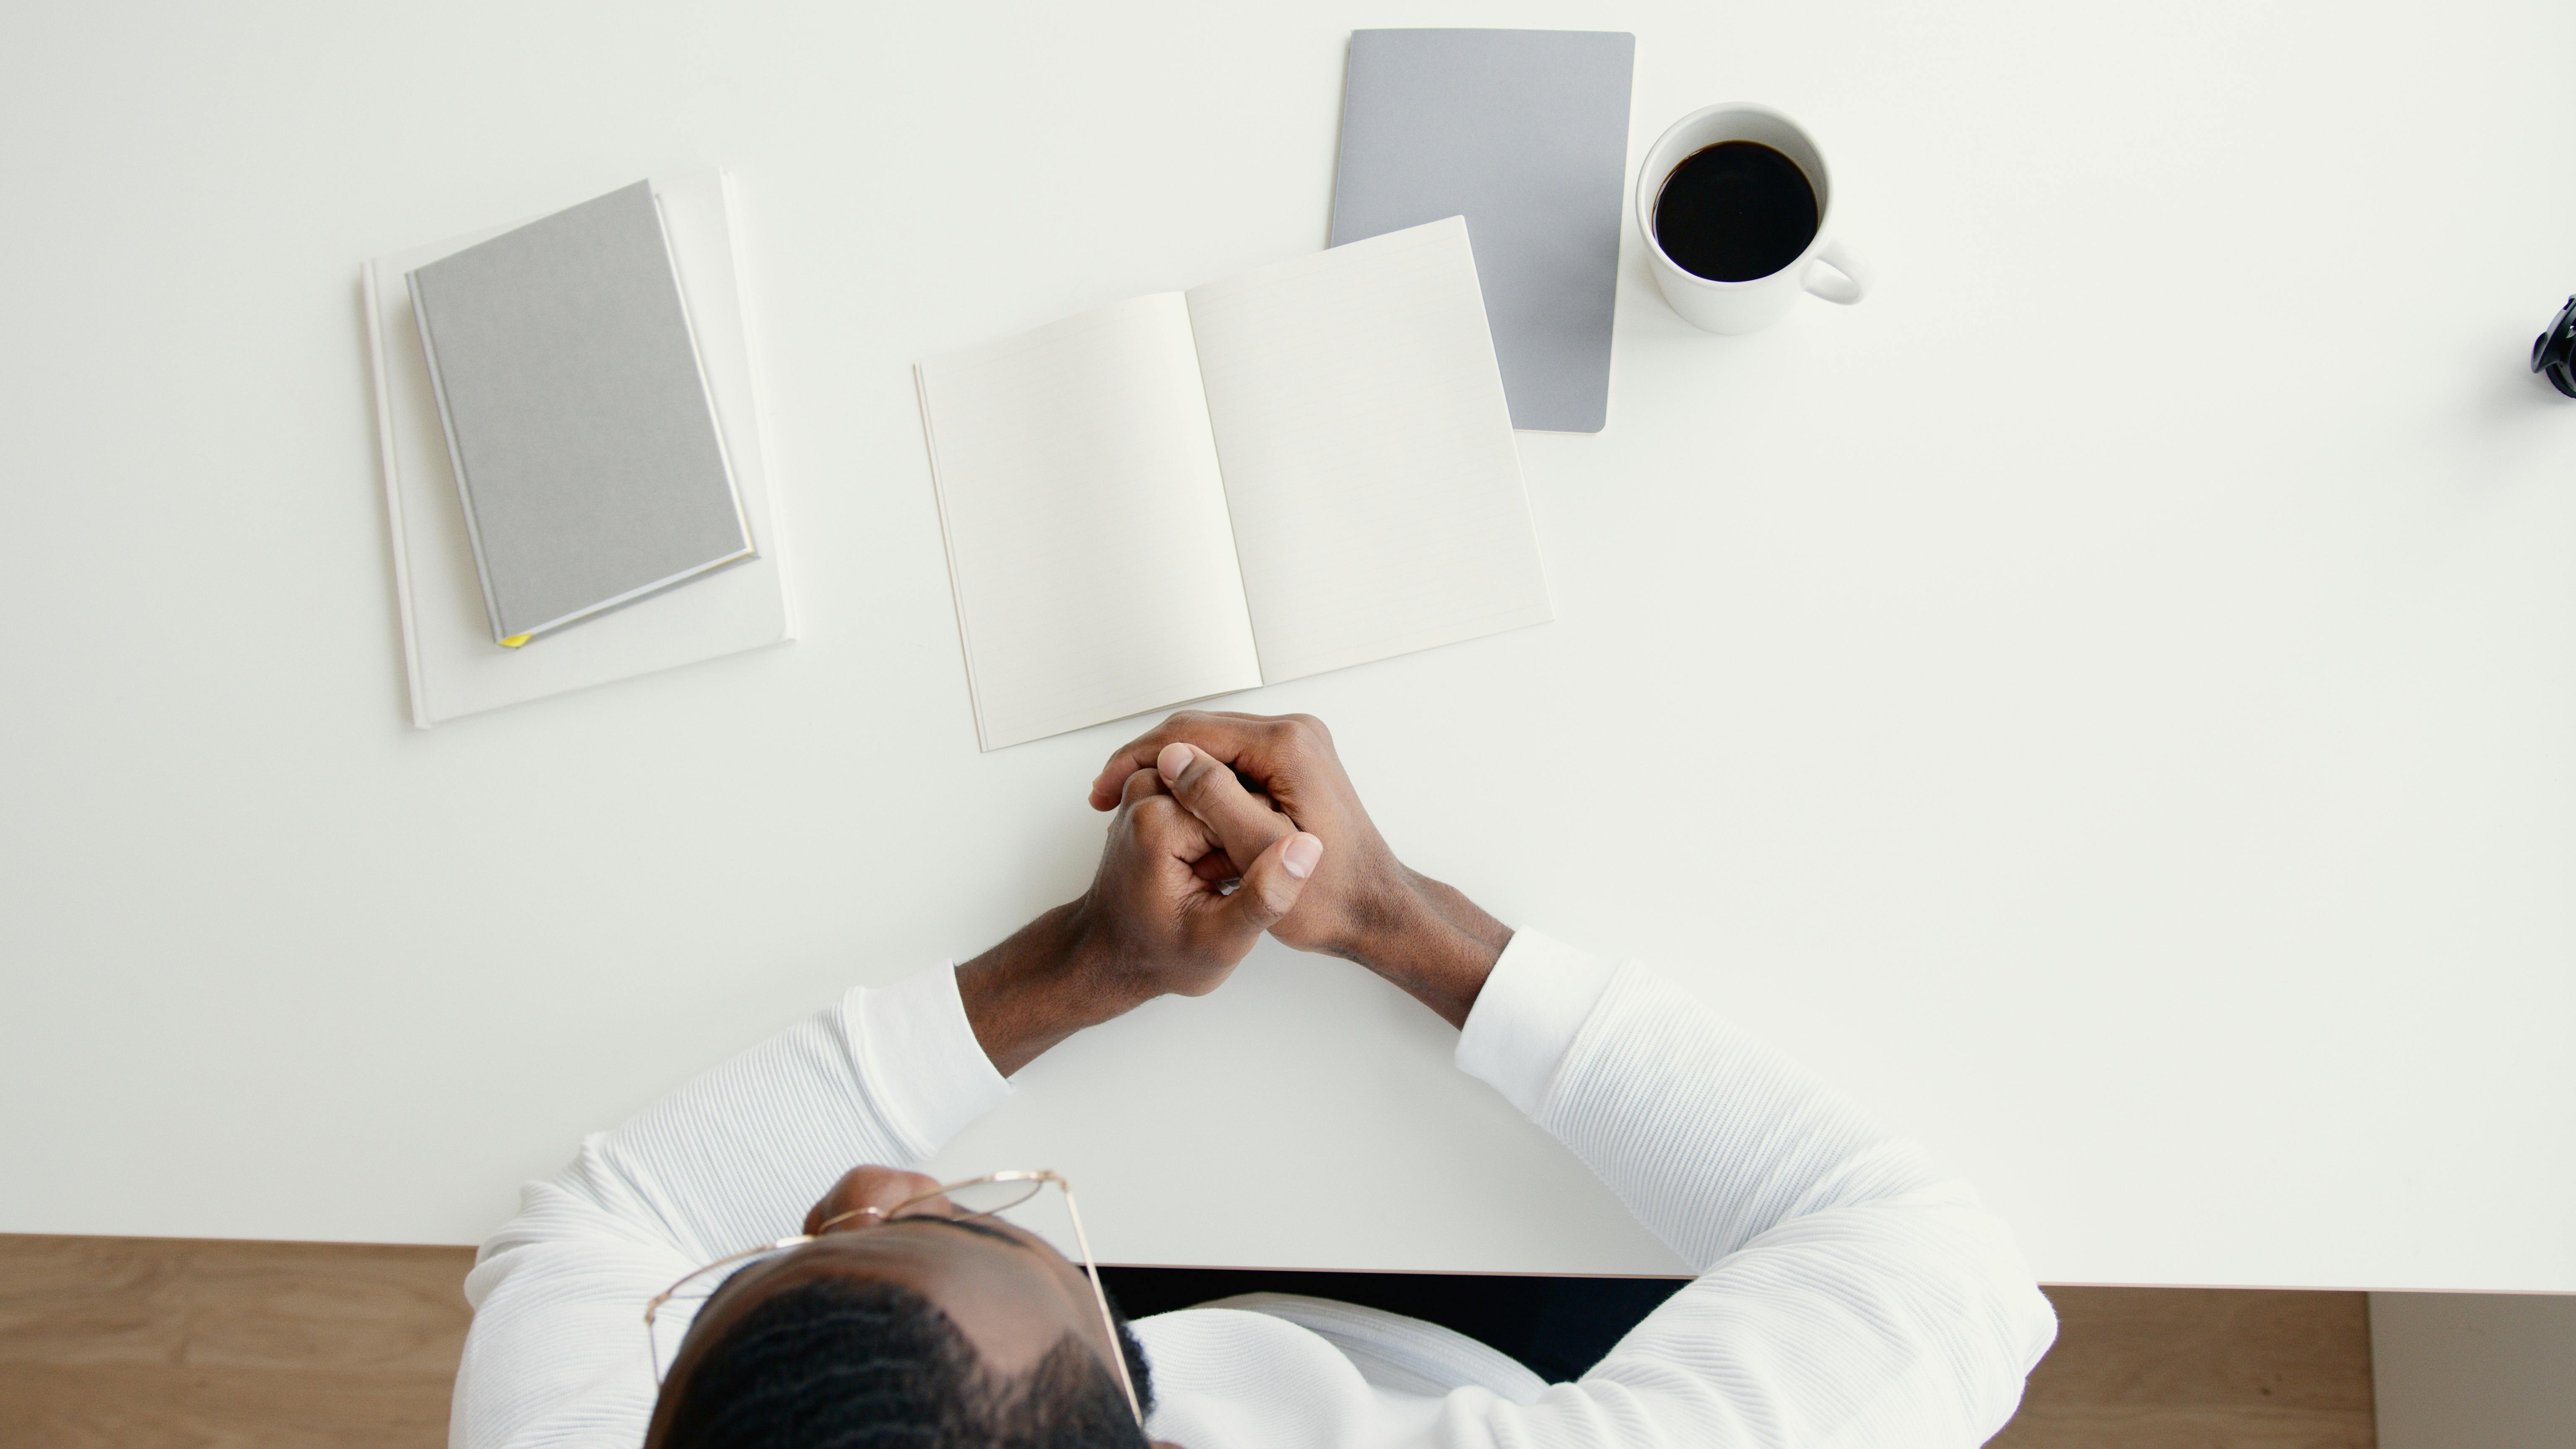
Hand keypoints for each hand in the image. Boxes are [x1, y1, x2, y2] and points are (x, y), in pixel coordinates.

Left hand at [957, 768, 1321, 1074]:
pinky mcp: (1153, 792)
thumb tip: (1308, 846)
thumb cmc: (1160, 955)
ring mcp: (1147, 787)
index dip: (1263, 850)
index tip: (1237, 888)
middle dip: (1244, 835)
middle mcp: (1148, 790)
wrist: (1110, 954)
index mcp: (1162, 818)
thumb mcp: (1221, 941)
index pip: (1255, 806)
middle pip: (1239, 789)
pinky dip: (1215, 826)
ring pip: (1227, 788)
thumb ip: (1265, 895)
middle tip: (1219, 886)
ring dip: (1231, 830)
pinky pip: (1208, 792)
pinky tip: (1205, 862)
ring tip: (1210, 877)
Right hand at [1089, 712, 1509, 1026]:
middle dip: (1144, 760)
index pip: (1192, 732)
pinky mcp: (1294, 763)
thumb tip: (1169, 757)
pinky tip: (1165, 807)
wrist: (1374, 910)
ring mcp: (1297, 745)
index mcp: (1288, 745)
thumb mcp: (1261, 854)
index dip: (1137, 758)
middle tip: (1100, 795)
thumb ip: (1216, 800)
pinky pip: (1230, 759)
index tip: (1101, 790)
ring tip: (1121, 802)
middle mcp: (1295, 733)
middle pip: (1199, 730)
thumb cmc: (1328, 897)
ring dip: (1165, 770)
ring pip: (1209, 744)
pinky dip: (1194, 781)